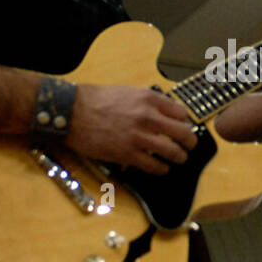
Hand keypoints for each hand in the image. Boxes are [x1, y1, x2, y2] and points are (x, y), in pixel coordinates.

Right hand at [66, 85, 195, 174]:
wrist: (72, 112)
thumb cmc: (95, 100)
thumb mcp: (127, 92)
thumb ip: (146, 102)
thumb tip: (161, 113)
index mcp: (149, 99)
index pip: (181, 113)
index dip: (184, 122)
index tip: (183, 127)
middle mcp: (148, 117)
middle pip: (183, 133)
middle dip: (189, 142)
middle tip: (189, 146)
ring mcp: (139, 137)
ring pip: (173, 152)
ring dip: (179, 157)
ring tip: (178, 159)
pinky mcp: (128, 154)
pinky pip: (154, 165)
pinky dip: (161, 169)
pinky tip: (161, 168)